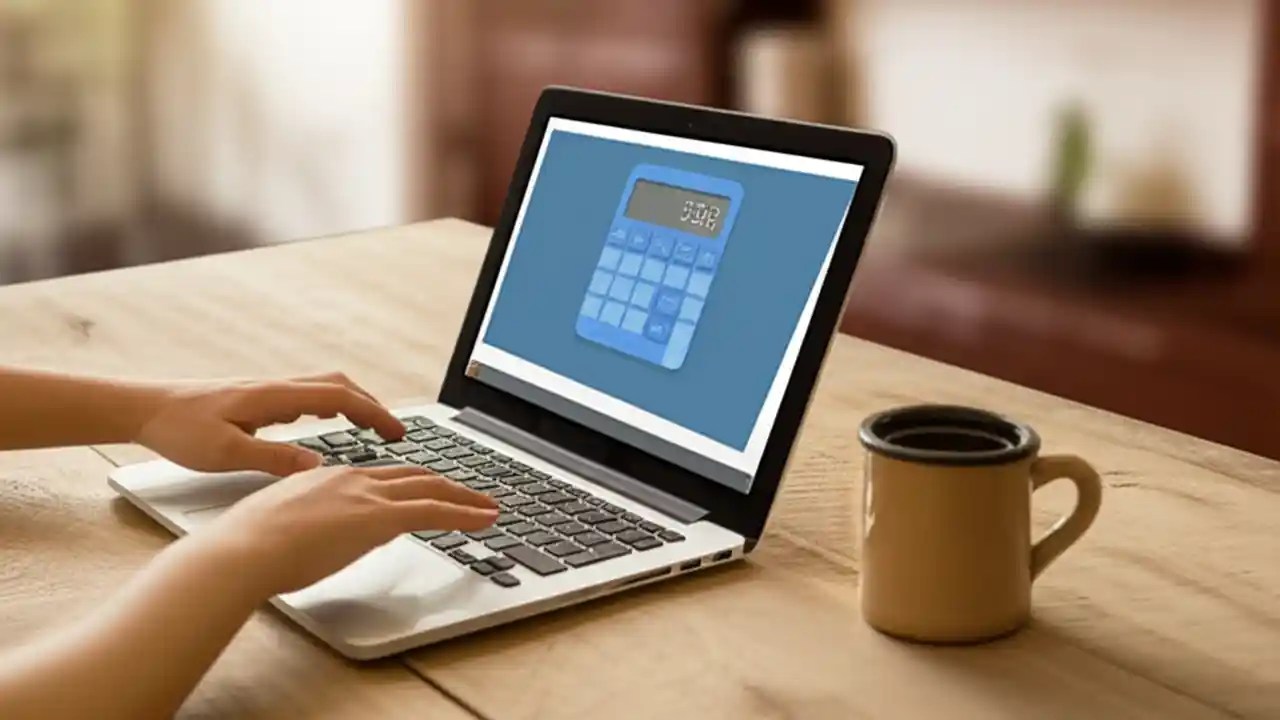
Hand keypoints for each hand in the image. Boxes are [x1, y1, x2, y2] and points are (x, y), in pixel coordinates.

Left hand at [135, 372, 404, 475]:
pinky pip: (307, 394)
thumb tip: (319, 466)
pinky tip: (328, 423)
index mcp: (273, 397)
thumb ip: (273, 459)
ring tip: (373, 428)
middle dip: (373, 406)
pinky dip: (331, 404)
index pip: (340, 397)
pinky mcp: (258, 398)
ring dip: (355, 403)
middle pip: (340, 385)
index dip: (374, 413)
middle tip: (396, 432)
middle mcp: (275, 387)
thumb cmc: (178, 430)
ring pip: (325, 386)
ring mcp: (267, 390)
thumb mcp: (224, 453)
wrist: (143, 408)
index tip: (398, 433)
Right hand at [195, 464, 498, 595]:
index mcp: (328, 477)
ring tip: (488, 508)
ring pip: (431, 488)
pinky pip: (434, 511)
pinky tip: (484, 520)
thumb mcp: (283, 525)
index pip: (382, 476)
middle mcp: (352, 478)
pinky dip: (465, 514)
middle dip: (447, 485)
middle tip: (471, 495)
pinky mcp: (378, 517)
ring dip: (465, 499)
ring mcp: (367, 495)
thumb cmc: (250, 547)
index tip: (426, 490)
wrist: (243, 550)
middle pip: (414, 475)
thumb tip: (319, 535)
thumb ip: (308, 523)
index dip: (410, 483)